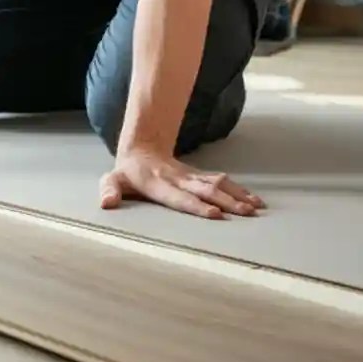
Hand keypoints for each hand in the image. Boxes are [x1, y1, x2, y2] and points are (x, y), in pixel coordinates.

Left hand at [98, 148, 264, 218]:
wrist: (143, 147)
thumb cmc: (127, 172)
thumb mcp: (112, 180)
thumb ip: (109, 191)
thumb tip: (106, 203)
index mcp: (157, 184)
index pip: (178, 197)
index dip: (196, 205)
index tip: (214, 214)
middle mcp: (177, 179)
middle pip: (204, 190)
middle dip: (226, 201)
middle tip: (245, 213)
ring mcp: (191, 176)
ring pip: (217, 183)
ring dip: (237, 195)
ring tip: (255, 208)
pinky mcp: (200, 175)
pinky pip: (222, 181)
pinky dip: (239, 190)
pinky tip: (255, 200)